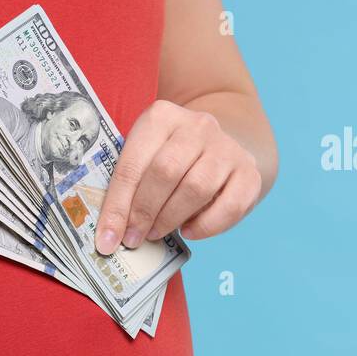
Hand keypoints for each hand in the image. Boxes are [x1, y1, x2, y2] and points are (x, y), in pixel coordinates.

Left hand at [95, 99, 261, 253]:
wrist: (216, 147)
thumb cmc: (167, 158)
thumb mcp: (143, 158)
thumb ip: (127, 187)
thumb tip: (110, 234)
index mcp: (161, 117)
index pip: (133, 164)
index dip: (118, 205)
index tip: (107, 238)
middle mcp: (197, 126)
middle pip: (165, 172)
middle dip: (144, 212)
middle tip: (133, 238)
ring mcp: (227, 147)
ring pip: (197, 188)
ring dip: (171, 218)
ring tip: (156, 233)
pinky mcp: (249, 172)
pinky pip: (230, 205)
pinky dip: (207, 226)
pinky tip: (189, 231)